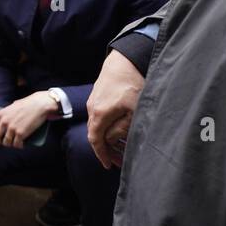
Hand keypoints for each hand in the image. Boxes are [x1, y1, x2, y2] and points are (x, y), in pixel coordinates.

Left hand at [0, 92, 56, 148]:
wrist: (39, 105)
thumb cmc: (27, 104)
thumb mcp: (12, 106)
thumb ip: (6, 112)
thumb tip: (3, 116)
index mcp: (1, 114)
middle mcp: (4, 121)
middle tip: (4, 140)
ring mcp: (12, 128)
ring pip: (6, 143)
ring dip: (10, 144)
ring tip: (14, 142)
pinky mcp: (21, 133)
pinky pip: (16, 144)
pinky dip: (19, 146)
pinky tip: (21, 144)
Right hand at [88, 49, 144, 168]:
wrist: (125, 60)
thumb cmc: (132, 85)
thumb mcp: (133, 112)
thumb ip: (122, 129)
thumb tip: (112, 140)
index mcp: (99, 115)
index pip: (96, 141)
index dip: (103, 155)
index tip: (109, 165)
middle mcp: (92, 109)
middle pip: (95, 134)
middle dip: (106, 149)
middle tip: (118, 159)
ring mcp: (93, 100)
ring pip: (97, 124)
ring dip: (107, 136)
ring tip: (121, 145)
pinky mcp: (98, 94)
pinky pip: (99, 115)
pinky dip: (106, 125)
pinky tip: (117, 126)